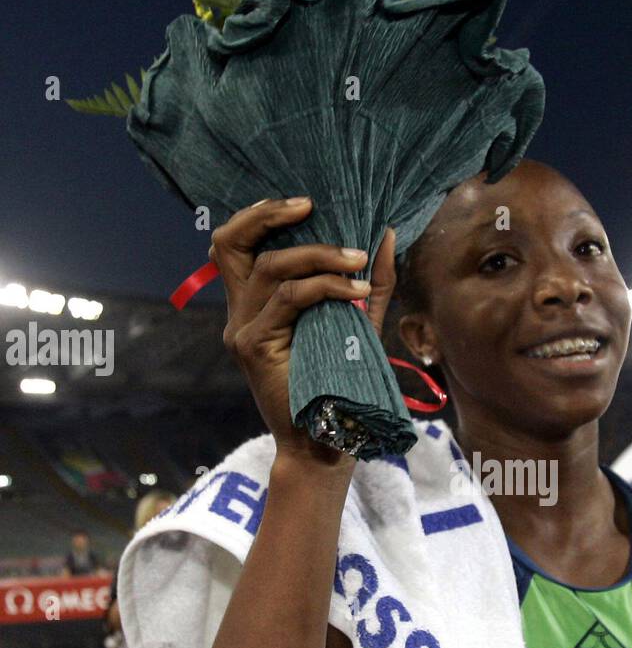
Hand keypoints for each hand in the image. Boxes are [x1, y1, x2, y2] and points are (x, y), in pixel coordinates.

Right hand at [213, 198, 396, 462]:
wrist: (326, 444)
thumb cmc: (342, 386)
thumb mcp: (358, 324)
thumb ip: (369, 282)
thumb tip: (386, 231)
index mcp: (256, 303)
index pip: (237, 244)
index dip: (260, 215)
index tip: (306, 203)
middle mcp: (240, 312)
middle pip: (229, 243)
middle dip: (268, 215)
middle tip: (312, 205)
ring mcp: (243, 329)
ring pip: (272, 267)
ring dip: (320, 255)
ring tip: (358, 260)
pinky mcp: (255, 346)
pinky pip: (289, 299)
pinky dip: (326, 287)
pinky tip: (356, 291)